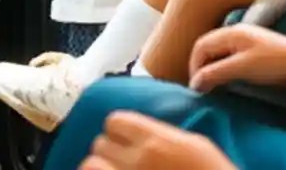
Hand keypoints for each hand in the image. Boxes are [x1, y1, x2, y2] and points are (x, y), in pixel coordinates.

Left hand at [79, 111, 235, 169]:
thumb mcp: (196, 145)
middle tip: (121, 160)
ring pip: (89, 166)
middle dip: (108, 151)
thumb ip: (166, 136)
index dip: (120, 130)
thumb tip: (146, 133)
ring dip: (99, 169)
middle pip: (99, 143)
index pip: (115, 121)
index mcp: (156, 141)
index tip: (126, 138)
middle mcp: (137, 160)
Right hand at [188, 24, 285, 92]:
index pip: (201, 46)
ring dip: (213, 68)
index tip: (196, 87)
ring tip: (214, 86)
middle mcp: (237, 33)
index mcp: (232, 33)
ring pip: (220, 53)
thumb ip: (216, 73)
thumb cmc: (275, 64)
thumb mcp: (242, 68)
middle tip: (203, 88)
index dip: (194, 66)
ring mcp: (247, 40)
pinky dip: (225, 68)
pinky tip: (230, 80)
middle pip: (209, 47)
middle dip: (202, 67)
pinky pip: (231, 57)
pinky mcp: (255, 50)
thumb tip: (195, 82)